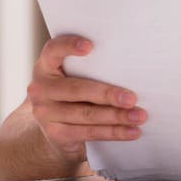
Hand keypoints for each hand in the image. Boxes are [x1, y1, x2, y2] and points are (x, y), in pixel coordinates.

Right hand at [27, 35, 146, 164]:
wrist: (54, 124)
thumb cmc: (74, 89)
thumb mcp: (74, 74)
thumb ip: (91, 67)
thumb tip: (132, 66)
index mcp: (46, 66)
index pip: (53, 50)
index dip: (69, 46)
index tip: (90, 46)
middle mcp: (41, 88)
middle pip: (77, 89)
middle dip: (108, 94)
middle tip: (132, 98)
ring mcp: (45, 113)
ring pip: (86, 114)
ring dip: (117, 116)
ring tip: (139, 116)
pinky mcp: (56, 134)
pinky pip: (89, 132)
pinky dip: (114, 132)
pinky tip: (133, 131)